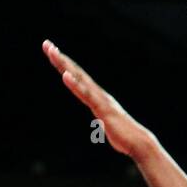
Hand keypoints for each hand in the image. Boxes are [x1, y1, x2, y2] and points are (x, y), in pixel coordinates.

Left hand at [42, 40, 154, 158]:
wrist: (139, 143)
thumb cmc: (124, 136)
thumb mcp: (107, 126)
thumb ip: (102, 119)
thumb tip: (101, 122)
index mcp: (97, 97)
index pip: (78, 78)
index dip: (65, 65)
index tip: (52, 52)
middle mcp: (98, 93)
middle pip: (76, 72)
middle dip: (60, 58)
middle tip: (46, 44)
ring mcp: (100, 99)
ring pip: (79, 78)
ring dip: (65, 65)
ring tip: (52, 52)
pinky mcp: (102, 108)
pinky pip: (86, 95)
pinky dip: (75, 85)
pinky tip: (65, 76)